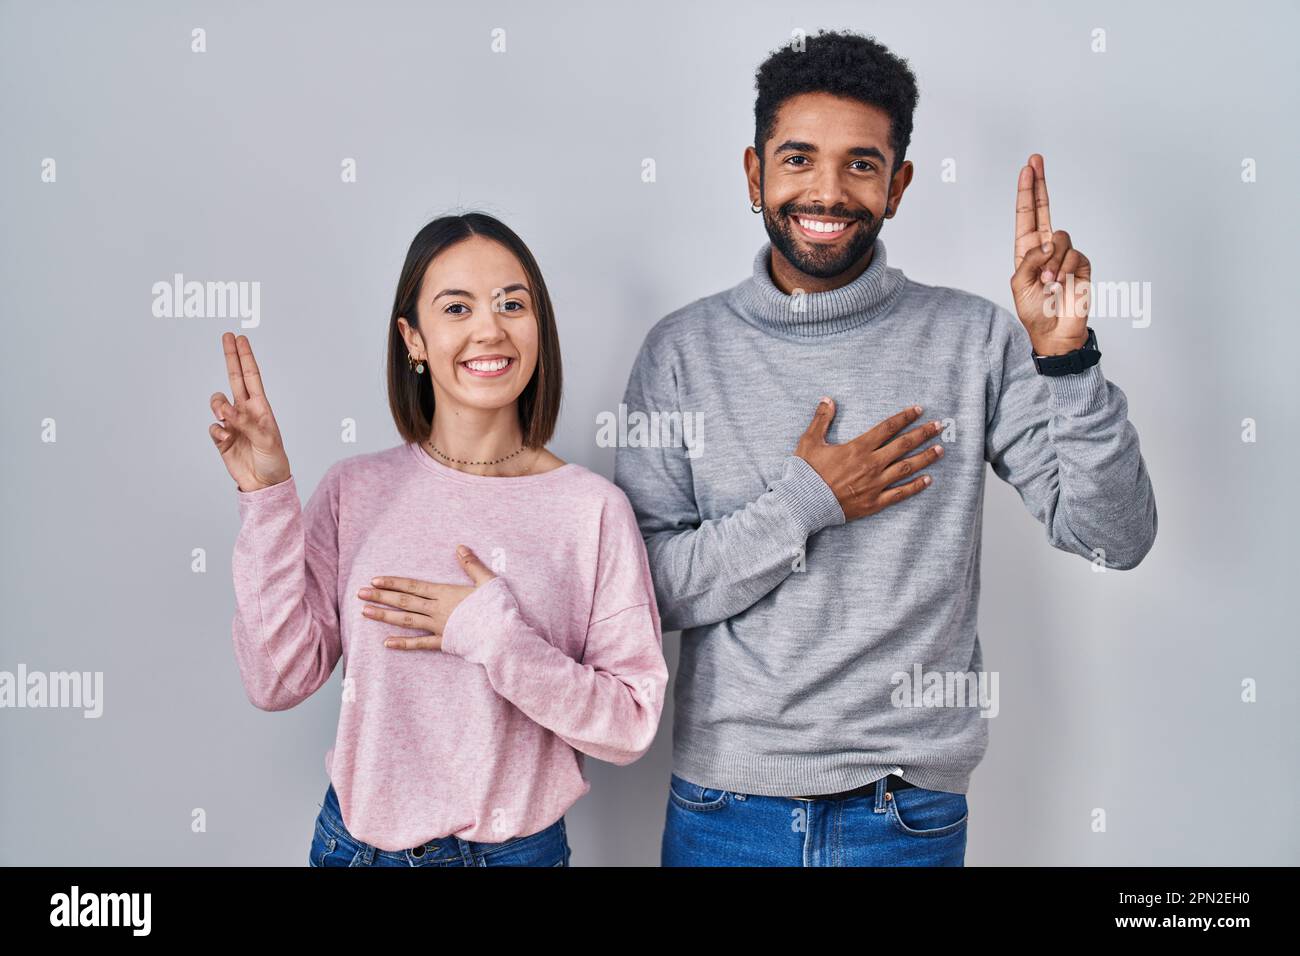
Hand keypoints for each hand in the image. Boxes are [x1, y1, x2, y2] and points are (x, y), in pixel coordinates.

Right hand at [209, 332, 291, 491]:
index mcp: (261, 408)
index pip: (251, 377)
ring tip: (226, 418)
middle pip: (234, 378)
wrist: (264, 483)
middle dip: (230, 357)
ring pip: (217, 403)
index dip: (245, 358)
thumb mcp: (267, 440)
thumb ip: (247, 423)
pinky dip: (217, 431)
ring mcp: (232, 424)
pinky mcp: (221, 439)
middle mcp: (245, 411)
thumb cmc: (273, 460)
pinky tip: (226, 440)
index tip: (240, 339)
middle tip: (226, 336)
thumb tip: (227, 409)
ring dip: (218, 405)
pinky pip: (212, 427)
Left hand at [361, 546, 496, 650]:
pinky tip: (386, 643)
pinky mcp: (444, 642)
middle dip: (381, 597)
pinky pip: (419, 644)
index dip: (393, 583)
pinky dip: (403, 643)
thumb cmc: (497, 607)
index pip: (413, 586)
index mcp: (445, 593)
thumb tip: (460, 547)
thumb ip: (472, 564)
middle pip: (404, 601)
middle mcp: (437, 609)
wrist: (502, 634)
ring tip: (365, 612)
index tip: (375, 580)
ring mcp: (438, 627)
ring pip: (406, 620)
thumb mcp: (487, 580)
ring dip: (384, 616)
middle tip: (360, 594)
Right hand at [794, 400, 943, 520]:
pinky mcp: (874, 502)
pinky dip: (915, 487)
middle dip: (923, 434)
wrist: (803, 503)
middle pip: (903, 445)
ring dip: (925, 458)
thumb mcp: (809, 441)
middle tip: (939, 426)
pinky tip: (928, 480)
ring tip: (940, 450)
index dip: (904, 417)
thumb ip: (821, 419)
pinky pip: (900, 494)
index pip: (887, 428)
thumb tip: (828, 399)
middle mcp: (871, 464)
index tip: (919, 410)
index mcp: (858, 448)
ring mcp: (875, 484)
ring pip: (907, 468)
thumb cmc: (806, 472)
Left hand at [1012, 153, 1091, 354]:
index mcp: (1027, 251)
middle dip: (1040, 185)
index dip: (1027, 193)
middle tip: (1036, 161)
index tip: (1028, 169)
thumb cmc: (1034, 312)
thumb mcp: (1020, 285)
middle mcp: (1046, 249)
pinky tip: (1061, 283)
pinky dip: (1065, 269)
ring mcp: (1065, 255)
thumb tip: (1048, 242)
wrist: (1055, 333)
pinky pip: (1074, 254)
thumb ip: (1029, 259)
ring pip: (1060, 237)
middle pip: (1044, 210)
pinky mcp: (1082, 264)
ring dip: (1052, 260)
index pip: (1027, 216)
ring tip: (1048, 282)